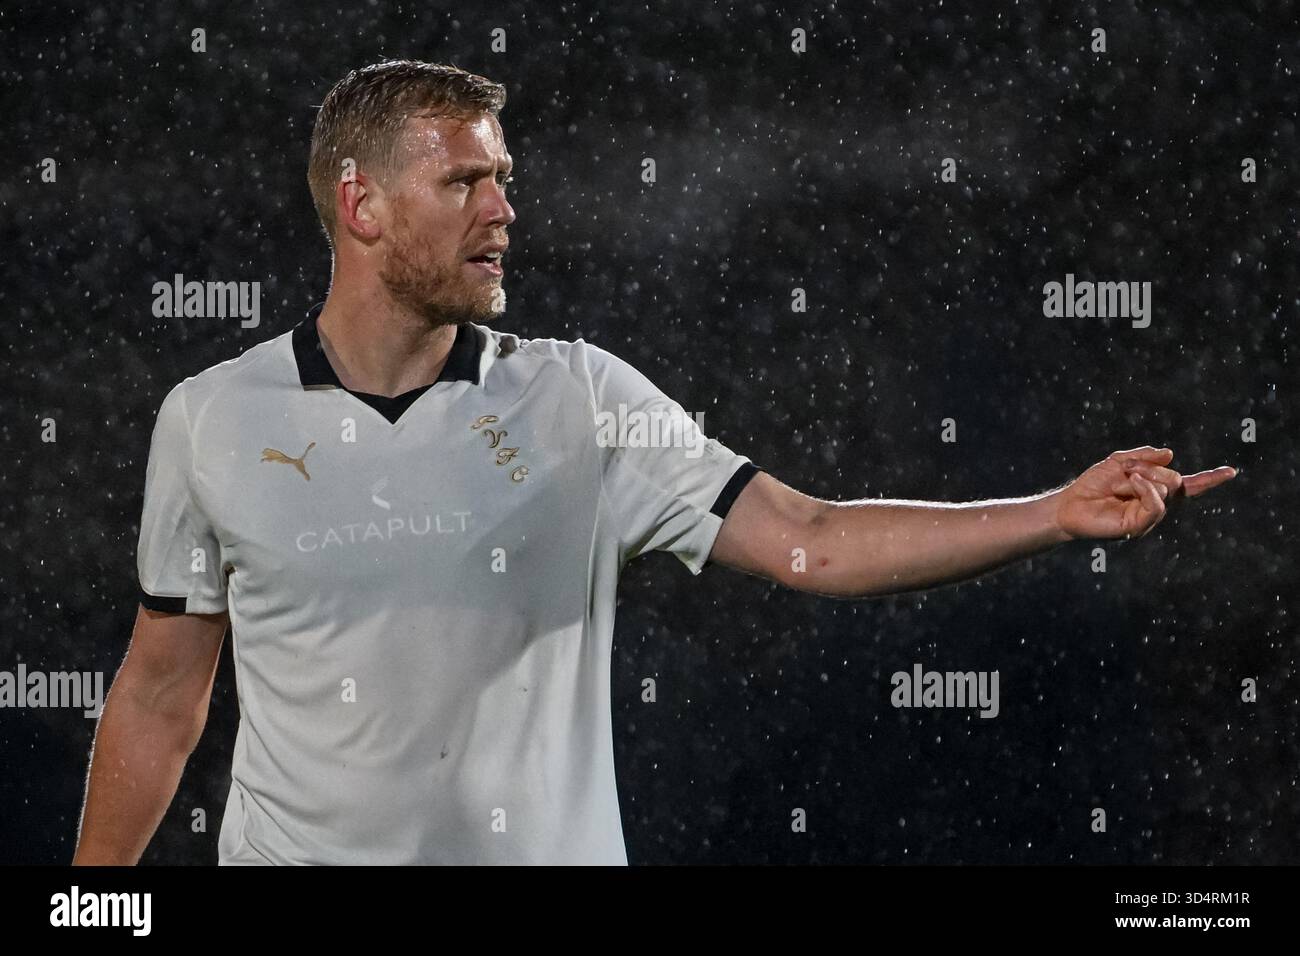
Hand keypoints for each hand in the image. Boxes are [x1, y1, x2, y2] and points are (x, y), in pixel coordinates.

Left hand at [1052, 446, 1236, 541]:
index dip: (1209, 479)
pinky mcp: (1139, 527)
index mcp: (1154, 490)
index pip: (1187, 485)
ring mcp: (1148, 517)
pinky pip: (1156, 504)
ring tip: (1120, 481)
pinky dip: (1145, 488)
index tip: (1231, 472)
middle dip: (1151, 468)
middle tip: (1127, 470)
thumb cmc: (1092, 485)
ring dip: (1142, 477)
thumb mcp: (1118, 462)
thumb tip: (1171, 454)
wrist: (1070, 504)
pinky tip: (1130, 484)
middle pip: (1175, 480)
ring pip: (1166, 490)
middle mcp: (1155, 505)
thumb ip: (1144, 456)